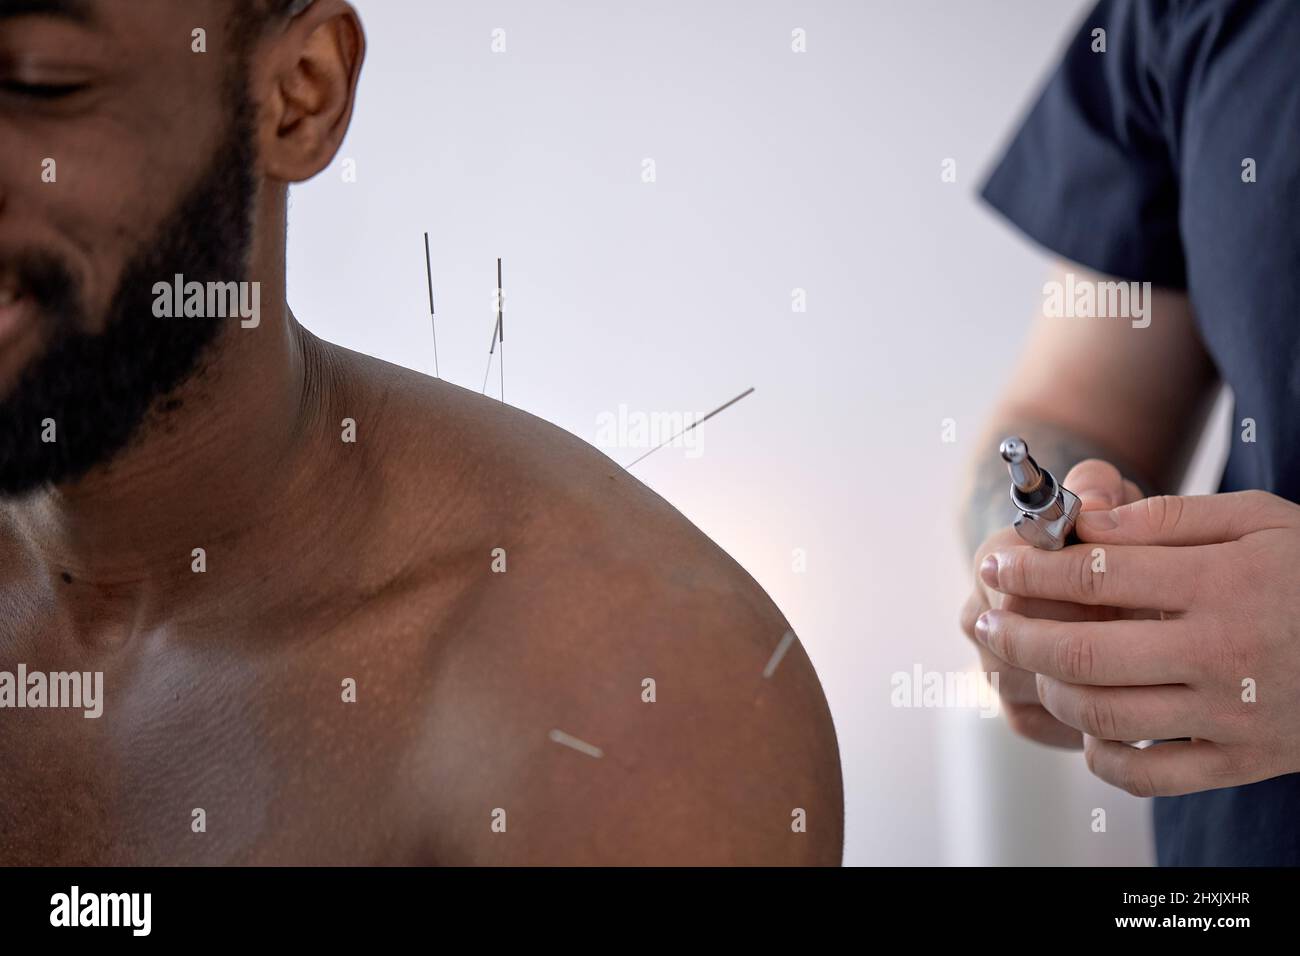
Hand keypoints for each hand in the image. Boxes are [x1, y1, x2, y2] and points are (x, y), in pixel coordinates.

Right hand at [960, 458, 1144, 747]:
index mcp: (993, 564)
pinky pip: (1043, 723)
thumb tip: (1092, 504)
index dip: (1077, 598)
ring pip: (1030, 690)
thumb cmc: (1098, 532)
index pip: (1018, 589)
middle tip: (1141, 636)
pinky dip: (1085, 717)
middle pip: (1020, 648)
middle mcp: (980, 620)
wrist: (1081, 575)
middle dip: (1085, 646)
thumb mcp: (1104, 496)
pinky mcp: (1017, 710)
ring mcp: (994, 669)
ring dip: (1085, 683)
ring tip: (1140, 668)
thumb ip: (1098, 488)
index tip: (1130, 591)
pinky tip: (1127, 698)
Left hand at [974, 490, 1299, 795]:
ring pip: (1105, 716)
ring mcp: (1231, 716)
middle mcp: (1221, 654)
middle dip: (1015, 635)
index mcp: (1222, 584)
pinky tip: (1087, 729)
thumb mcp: (1259, 520)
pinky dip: (1103, 758)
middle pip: (1084, 654)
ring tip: (1027, 667)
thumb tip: (1089, 524)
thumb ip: (1170, 519)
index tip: (995, 564)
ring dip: (1049, 691)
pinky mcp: (1243, 761)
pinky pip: (1151, 775)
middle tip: (983, 620)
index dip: (1030, 570)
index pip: (1096, 576)